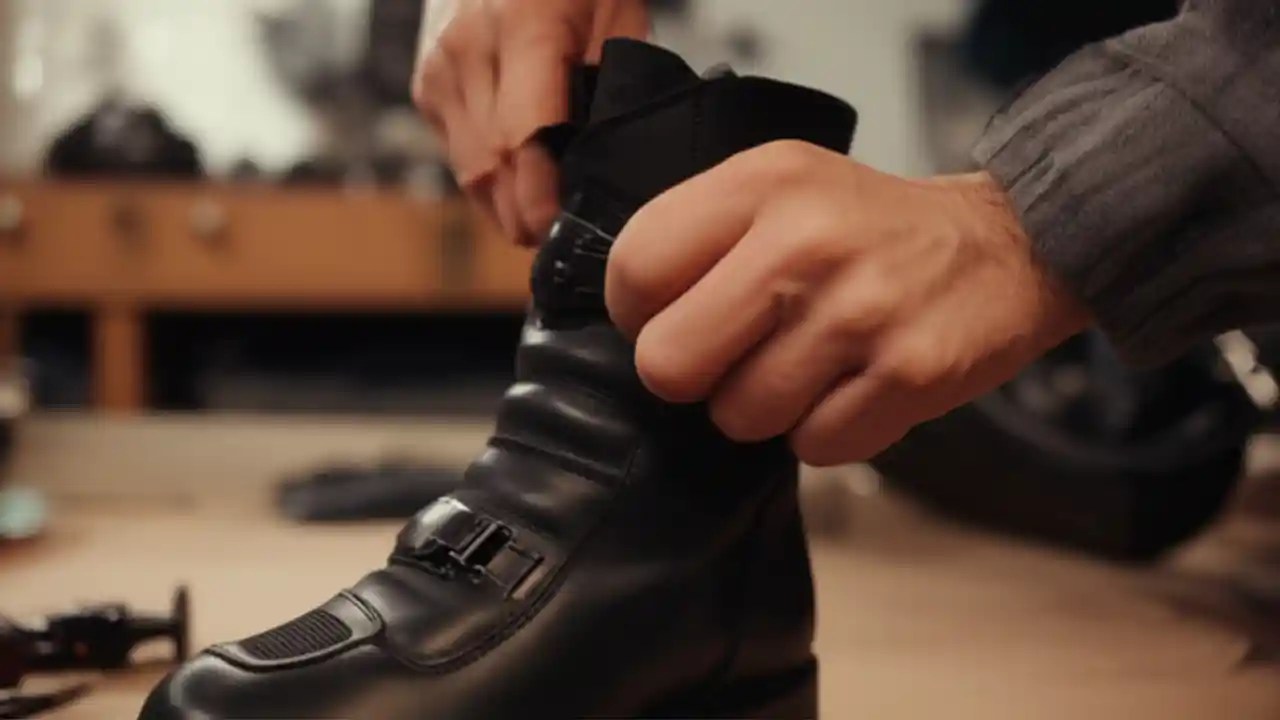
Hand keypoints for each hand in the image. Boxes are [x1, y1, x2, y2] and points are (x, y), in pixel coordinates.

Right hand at [414, 0, 649, 244]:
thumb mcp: (617, 14)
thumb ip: (614, 84)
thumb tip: (611, 166)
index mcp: (522, 26)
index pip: (524, 137)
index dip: (541, 198)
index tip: (564, 230)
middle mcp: (468, 50)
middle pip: (492, 167)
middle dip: (528, 217)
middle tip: (567, 239)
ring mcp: (439, 71)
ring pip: (471, 174)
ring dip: (509, 209)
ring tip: (548, 221)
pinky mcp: (426, 88)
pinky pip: (459, 158)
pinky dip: (493, 182)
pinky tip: (524, 185)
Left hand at [606, 141, 1090, 465]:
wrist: (1008, 243)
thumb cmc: (869, 229)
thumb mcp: (781, 188)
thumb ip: (700, 236)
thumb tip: (624, 322)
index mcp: (760, 184)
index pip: (632, 271)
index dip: (639, 314)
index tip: (676, 315)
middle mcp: (804, 242)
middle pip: (668, 363)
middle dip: (695, 376)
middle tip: (737, 354)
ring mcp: (858, 311)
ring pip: (739, 417)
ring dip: (767, 407)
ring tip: (811, 362)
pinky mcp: (908, 374)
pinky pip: (814, 446)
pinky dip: (827, 430)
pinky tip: (854, 384)